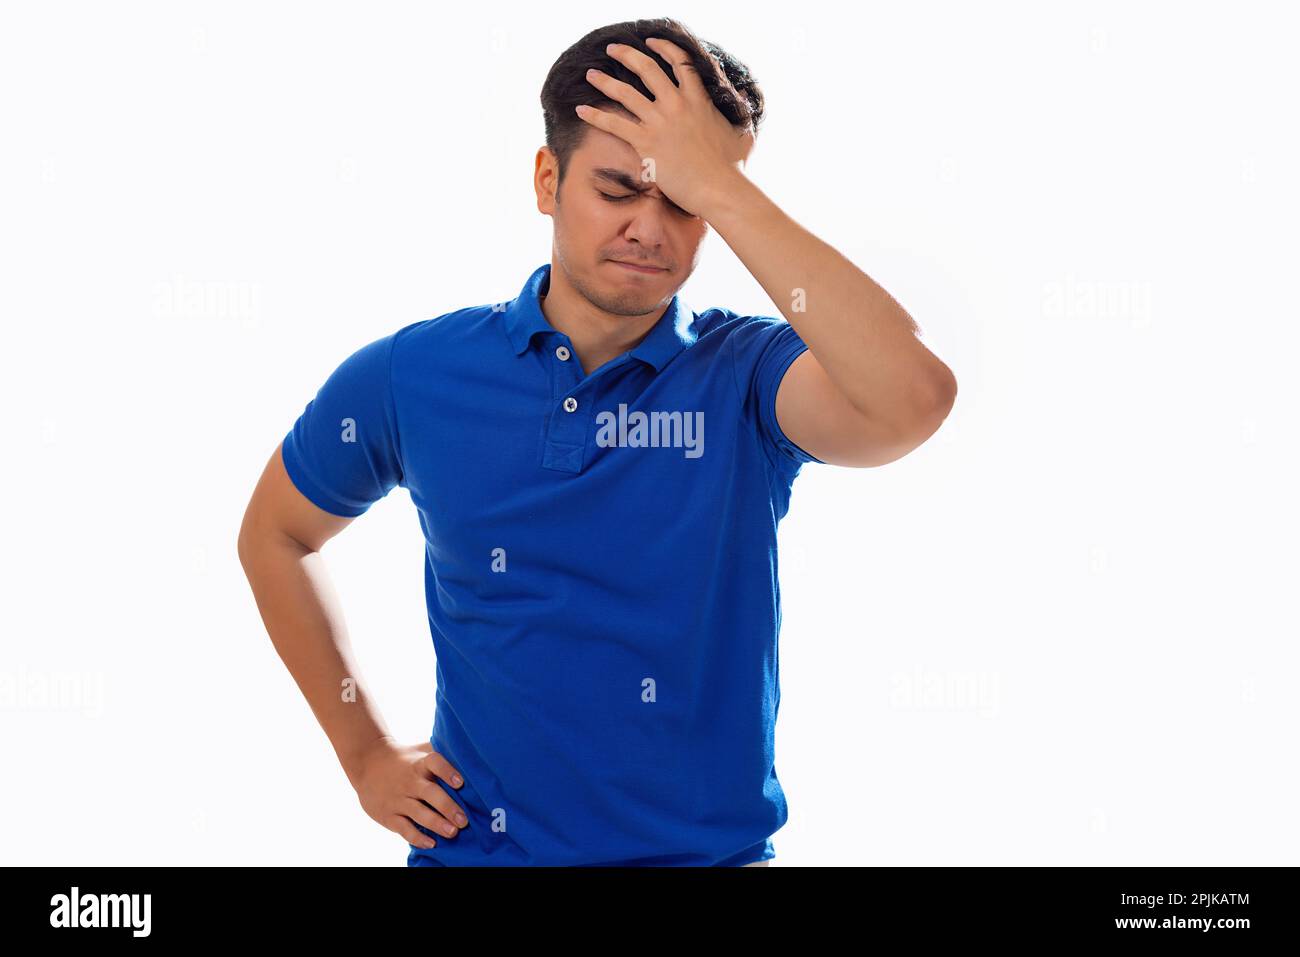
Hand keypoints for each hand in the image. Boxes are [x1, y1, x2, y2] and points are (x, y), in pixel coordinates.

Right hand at [350, 737, 467, 848]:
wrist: (368, 762)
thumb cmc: (405, 758)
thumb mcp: (420, 750)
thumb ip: (442, 752)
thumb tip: (472, 756)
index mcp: (420, 763)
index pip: (435, 763)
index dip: (448, 772)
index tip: (461, 783)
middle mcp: (410, 781)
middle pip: (430, 793)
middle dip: (448, 807)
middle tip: (464, 820)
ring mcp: (398, 799)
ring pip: (419, 813)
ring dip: (437, 824)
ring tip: (453, 832)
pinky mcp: (388, 815)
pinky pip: (404, 828)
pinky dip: (418, 837)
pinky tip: (432, 843)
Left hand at [576, 36, 754, 218]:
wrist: (719, 187)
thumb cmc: (732, 168)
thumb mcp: (741, 135)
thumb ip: (738, 121)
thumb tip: (745, 118)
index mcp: (698, 99)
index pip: (679, 62)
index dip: (664, 48)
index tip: (651, 42)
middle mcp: (676, 104)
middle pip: (646, 69)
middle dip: (626, 55)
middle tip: (612, 50)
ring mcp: (659, 121)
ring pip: (625, 93)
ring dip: (605, 82)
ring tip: (591, 75)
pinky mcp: (645, 142)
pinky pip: (613, 123)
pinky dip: (595, 116)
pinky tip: (581, 110)